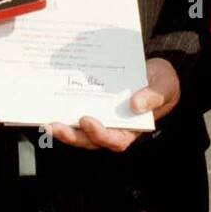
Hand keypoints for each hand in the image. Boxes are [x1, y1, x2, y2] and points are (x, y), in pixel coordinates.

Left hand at [48, 57, 178, 151]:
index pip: (115, 140)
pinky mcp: (90, 107)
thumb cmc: (162, 82)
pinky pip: (73, 114)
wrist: (153, 71)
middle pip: (90, 140)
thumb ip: (154, 96)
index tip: (87, 120)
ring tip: (46, 123)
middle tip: (54, 127)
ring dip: (61, 130)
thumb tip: (135, 105)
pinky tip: (47, 107)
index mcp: (132, 129)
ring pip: (78, 132)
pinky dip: (61, 113)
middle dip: (71, 136)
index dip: (100, 134)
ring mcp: (100, 119)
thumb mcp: (165, 85)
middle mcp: (113, 128)